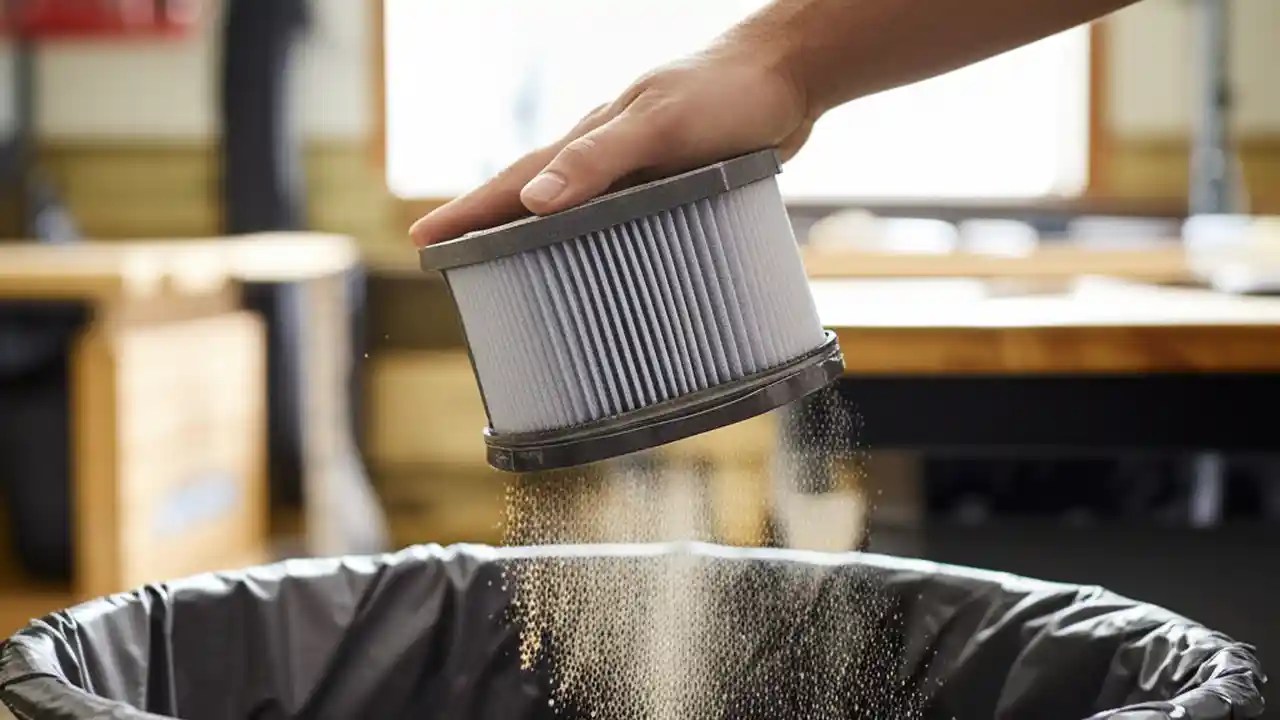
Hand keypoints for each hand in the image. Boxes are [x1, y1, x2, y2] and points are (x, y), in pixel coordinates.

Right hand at [410, 37, 813, 246]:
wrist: (789, 75)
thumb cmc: (724, 93)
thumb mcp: (657, 125)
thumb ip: (597, 159)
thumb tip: (534, 199)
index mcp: (592, 140)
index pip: (515, 182)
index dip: (468, 212)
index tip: (422, 243)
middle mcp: (607, 157)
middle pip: (535, 199)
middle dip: (491, 230)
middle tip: (452, 266)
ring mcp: (638, 170)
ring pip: (576, 214)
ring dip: (540, 239)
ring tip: (513, 274)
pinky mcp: (672, 184)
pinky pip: (621, 221)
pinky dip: (598, 243)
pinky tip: (603, 267)